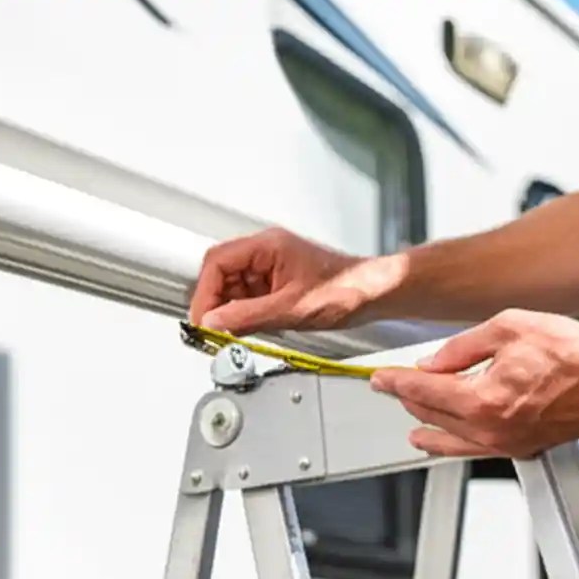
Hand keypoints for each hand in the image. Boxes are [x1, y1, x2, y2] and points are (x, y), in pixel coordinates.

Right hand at [188, 227, 400, 334]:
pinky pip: (249, 296)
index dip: (204, 293)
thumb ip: (248, 317)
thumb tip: (214, 323)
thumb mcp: (291, 309)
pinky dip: (244, 314)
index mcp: (268, 246)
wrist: (374, 294)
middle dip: (215, 303)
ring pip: (233, 287)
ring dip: (230, 311)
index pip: (218, 262)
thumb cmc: (346, 290)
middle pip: (221, 274)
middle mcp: (266, 252)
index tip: (203, 319)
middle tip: (214, 330)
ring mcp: (271, 267)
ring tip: (234, 333)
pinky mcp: (278, 282)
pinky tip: (250, 328)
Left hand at [369, 309, 578, 457]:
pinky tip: (445, 435)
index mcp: (483, 400)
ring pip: (450, 438)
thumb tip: (433, 361)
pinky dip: (452, 440)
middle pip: (432, 415)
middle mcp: (491, 430)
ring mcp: (507, 444)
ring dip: (426, 423)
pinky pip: (474, 448)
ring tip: (409, 415)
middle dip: (408, 398)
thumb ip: (463, 347)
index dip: (395, 381)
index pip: (422, 391)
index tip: (379, 377)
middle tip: (390, 386)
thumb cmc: (577, 353)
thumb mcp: (510, 328)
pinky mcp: (523, 447)